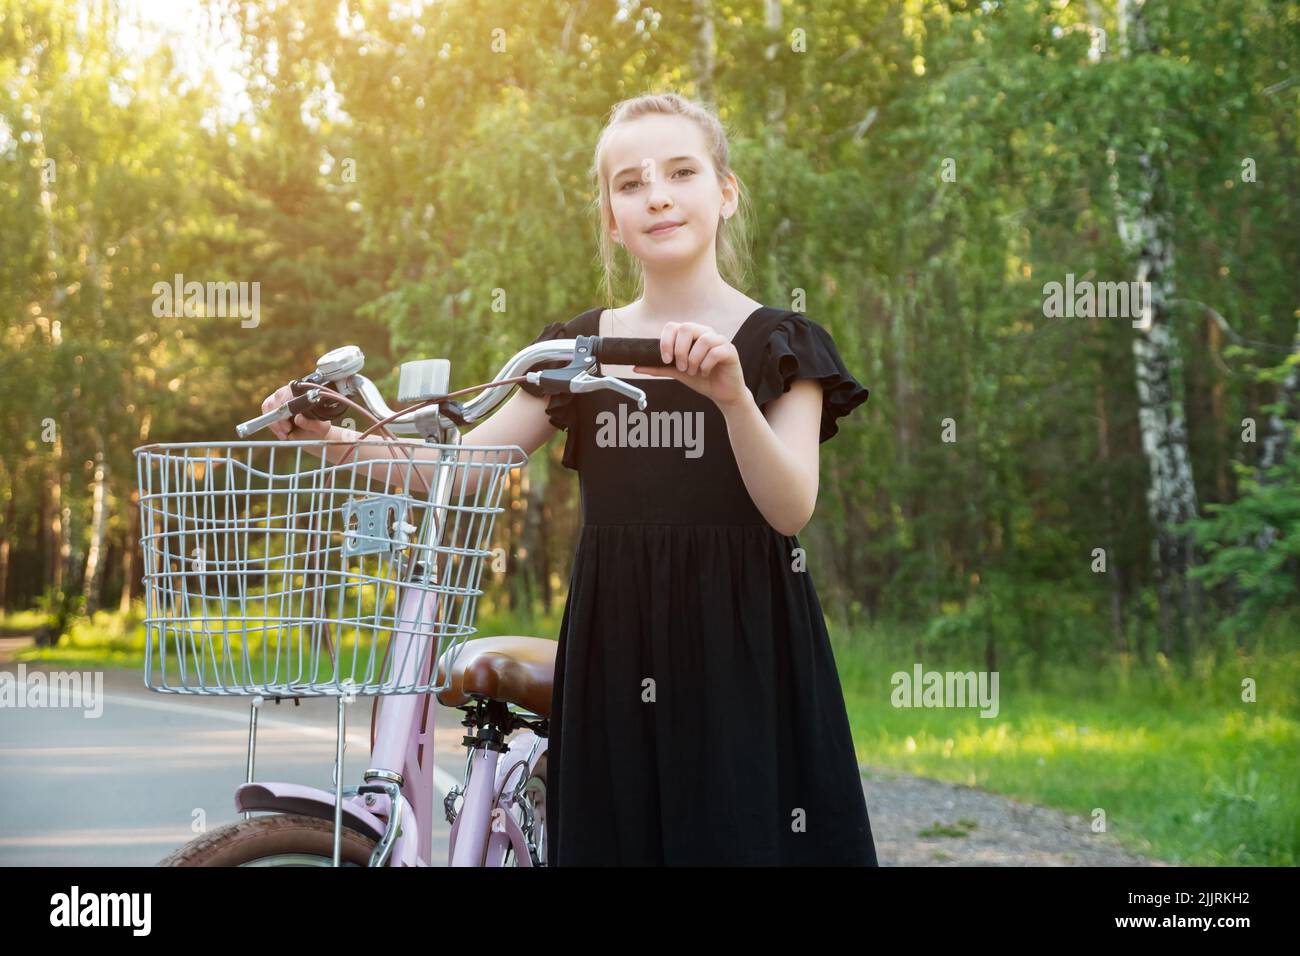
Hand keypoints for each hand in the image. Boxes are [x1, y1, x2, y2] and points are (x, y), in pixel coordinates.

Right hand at [261, 384, 331, 439]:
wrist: (313, 433)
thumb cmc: (318, 428)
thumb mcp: (320, 428)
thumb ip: (312, 424)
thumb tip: (298, 418)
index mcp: (305, 392)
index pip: (291, 393)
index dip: (286, 407)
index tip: (289, 424)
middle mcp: (291, 390)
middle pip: (277, 400)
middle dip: (280, 419)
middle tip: (288, 430)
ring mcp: (279, 396)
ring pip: (269, 406)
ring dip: (275, 423)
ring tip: (286, 432)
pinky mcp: (271, 403)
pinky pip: (265, 411)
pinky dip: (272, 424)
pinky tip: (282, 431)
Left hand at [632, 321, 751, 409]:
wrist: (722, 394)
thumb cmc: (701, 380)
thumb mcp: (677, 373)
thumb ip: (659, 368)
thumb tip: (636, 366)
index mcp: (692, 335)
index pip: (674, 326)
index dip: (666, 341)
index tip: (665, 359)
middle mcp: (706, 333)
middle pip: (687, 327)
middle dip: (680, 350)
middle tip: (681, 368)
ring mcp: (720, 340)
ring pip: (704, 340)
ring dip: (694, 359)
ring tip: (694, 372)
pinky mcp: (731, 351)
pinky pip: (716, 351)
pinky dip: (706, 365)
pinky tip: (705, 373)